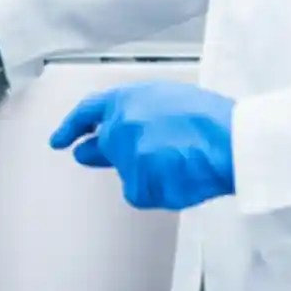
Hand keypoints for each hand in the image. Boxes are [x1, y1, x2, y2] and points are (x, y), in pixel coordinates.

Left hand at [49, 82, 235, 210]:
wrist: (232, 142)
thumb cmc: (212, 120)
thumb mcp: (168, 98)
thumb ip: (139, 112)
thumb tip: (128, 129)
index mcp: (127, 98)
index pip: (88, 111)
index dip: (70, 126)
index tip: (59, 138)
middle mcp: (119, 125)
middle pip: (102, 147)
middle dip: (96, 155)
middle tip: (94, 157)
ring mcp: (125, 155)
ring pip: (128, 172)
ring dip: (147, 171)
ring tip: (181, 162)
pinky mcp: (135, 182)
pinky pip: (141, 193)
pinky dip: (158, 191)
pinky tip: (179, 178)